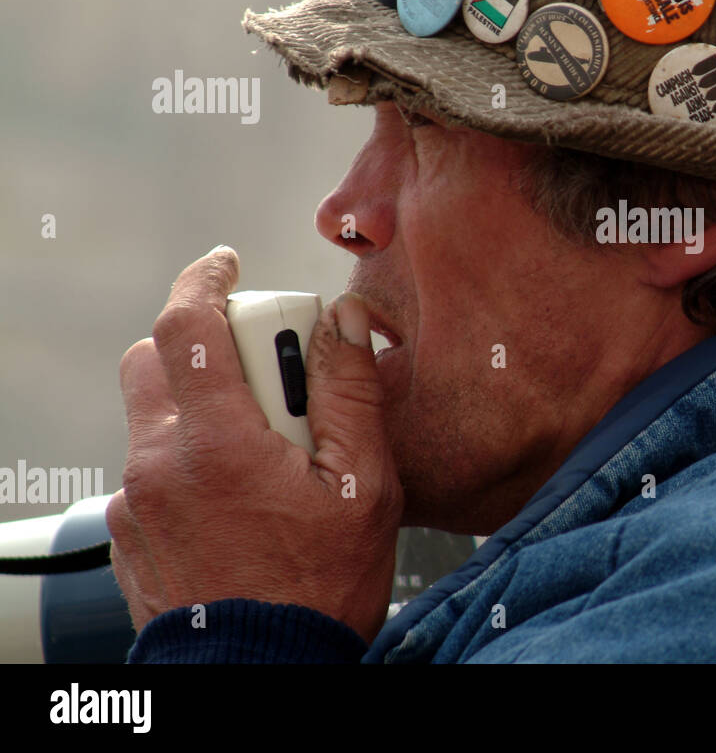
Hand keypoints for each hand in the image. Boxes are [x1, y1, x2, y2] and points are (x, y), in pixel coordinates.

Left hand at [107, 246, 403, 642]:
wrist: (262, 675)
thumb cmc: (319, 587)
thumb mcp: (363, 484)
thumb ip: (351, 392)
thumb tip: (342, 320)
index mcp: (215, 441)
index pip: (185, 324)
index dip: (204, 280)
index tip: (227, 264)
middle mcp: (158, 463)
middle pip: (156, 361)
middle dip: (206, 347)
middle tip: (268, 379)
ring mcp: (135, 503)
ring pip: (155, 418)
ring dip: (202, 411)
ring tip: (266, 458)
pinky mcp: (129, 536)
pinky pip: (151, 471)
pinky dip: (189, 461)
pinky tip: (238, 499)